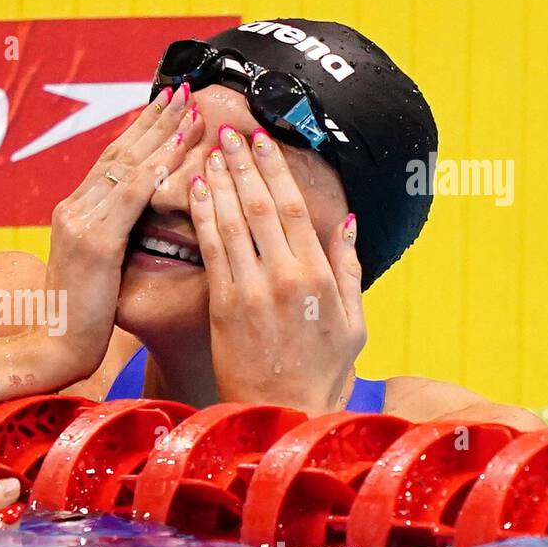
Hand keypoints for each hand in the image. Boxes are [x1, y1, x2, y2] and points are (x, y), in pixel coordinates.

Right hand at [42, 82, 203, 374]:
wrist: (52, 348)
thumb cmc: (81, 320)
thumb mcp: (96, 272)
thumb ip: (112, 242)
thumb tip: (142, 225)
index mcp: (74, 214)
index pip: (111, 162)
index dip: (141, 131)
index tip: (168, 106)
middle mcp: (73, 210)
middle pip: (118, 153)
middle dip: (154, 120)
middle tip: (184, 90)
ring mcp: (80, 224)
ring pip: (126, 167)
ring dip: (162, 135)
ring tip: (190, 109)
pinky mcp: (94, 244)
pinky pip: (130, 197)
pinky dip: (155, 170)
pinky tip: (178, 151)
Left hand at [189, 125, 365, 413]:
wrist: (284, 417)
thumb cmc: (321, 375)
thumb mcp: (352, 323)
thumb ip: (348, 269)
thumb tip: (345, 221)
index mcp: (319, 276)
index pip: (293, 207)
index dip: (274, 168)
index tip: (262, 139)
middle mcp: (286, 276)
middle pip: (260, 205)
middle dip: (242, 163)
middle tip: (227, 129)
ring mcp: (252, 291)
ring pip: (232, 221)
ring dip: (219, 180)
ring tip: (207, 150)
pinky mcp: (224, 307)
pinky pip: (211, 251)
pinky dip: (203, 216)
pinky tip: (194, 191)